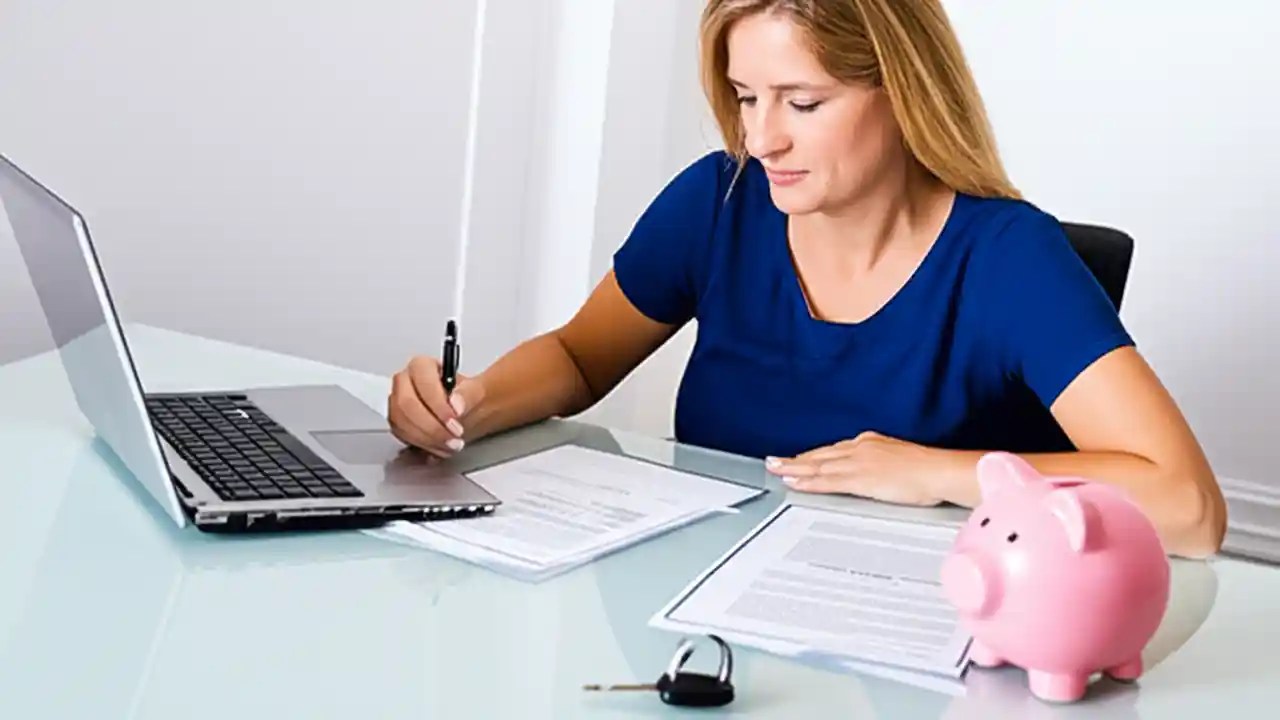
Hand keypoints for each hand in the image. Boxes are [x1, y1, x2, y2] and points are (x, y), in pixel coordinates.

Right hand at [387, 355, 486, 458]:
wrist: (464, 411)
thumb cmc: (466, 398)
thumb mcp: (476, 392)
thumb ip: (468, 395)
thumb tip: (456, 403)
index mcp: (422, 366)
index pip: (423, 382)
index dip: (438, 404)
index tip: (455, 418)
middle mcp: (404, 382)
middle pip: (406, 404)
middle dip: (432, 425)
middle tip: (454, 436)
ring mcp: (397, 403)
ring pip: (402, 423)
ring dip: (428, 438)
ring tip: (452, 444)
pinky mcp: (397, 423)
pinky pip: (403, 437)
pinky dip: (424, 445)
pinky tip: (442, 447)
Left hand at [765, 431, 949, 506]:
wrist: (938, 471)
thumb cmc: (928, 469)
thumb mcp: (902, 460)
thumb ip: (885, 463)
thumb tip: (880, 471)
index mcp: (870, 443)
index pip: (834, 450)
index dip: (813, 456)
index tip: (799, 459)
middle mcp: (859, 449)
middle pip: (820, 456)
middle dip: (796, 460)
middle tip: (774, 461)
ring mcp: (857, 463)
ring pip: (817, 467)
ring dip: (793, 469)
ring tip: (775, 470)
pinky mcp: (858, 479)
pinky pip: (825, 482)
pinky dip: (807, 483)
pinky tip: (794, 484)